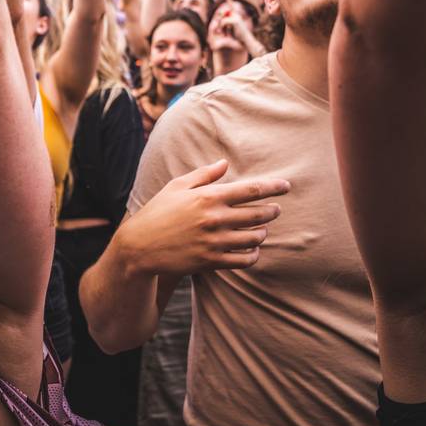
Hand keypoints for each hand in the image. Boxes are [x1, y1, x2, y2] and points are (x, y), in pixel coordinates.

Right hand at [116, 160, 289, 277]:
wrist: (139, 247)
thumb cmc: (157, 213)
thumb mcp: (176, 187)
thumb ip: (203, 175)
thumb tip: (224, 163)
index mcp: (208, 197)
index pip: (251, 190)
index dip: (273, 187)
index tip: (286, 186)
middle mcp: (215, 219)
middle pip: (259, 214)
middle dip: (272, 211)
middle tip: (275, 210)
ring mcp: (214, 242)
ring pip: (254, 238)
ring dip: (262, 233)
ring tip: (262, 230)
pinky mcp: (211, 261)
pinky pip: (244, 260)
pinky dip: (253, 255)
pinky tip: (252, 250)